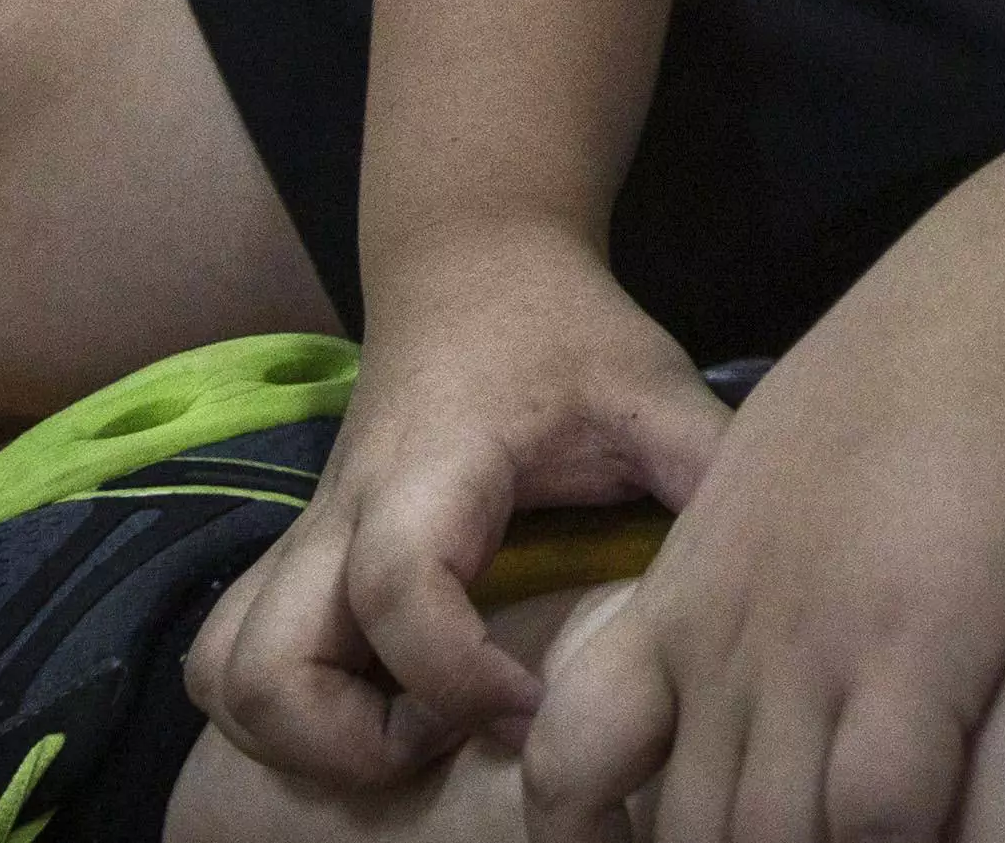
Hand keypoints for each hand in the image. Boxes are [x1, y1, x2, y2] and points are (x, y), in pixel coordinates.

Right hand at [184, 237, 728, 791]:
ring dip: (297, 732)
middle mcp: (345, 511)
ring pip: (222, 667)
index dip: (456, 677)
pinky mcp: (300, 555)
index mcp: (435, 467)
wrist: (470, 260)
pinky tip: (379, 706)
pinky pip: (232, 651)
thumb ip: (710, 468)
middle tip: (449, 739)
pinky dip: (280, 706)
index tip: (536, 711)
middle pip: (265, 663)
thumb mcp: (654, 386)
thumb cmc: (565, 330)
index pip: (398, 588)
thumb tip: (782, 566)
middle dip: (344, 743)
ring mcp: (308, 536)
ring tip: (410, 732)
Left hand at [517, 258, 1004, 842]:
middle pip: (687, 835)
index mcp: (687, 594)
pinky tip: (930, 841)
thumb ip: (758, 564)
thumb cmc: (913, 367)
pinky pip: (877, 818)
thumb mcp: (782, 468)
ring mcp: (816, 652)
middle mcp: (731, 641)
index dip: (587, 837)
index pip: (574, 758)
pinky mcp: (915, 653)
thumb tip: (787, 627)